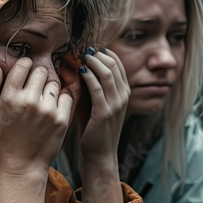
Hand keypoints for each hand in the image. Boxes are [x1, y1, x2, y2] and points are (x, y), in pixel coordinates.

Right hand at [0, 57, 72, 178]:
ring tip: (42, 100)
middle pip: (41, 71)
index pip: (24, 64)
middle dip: (37, 75)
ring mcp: (48, 110)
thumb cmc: (2, 140)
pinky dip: (61, 99)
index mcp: (10, 98)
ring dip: (49, 88)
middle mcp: (30, 101)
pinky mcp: (62, 120)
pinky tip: (52, 107)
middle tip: (34, 87)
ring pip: (54, 83)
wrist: (22, 166)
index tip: (25, 71)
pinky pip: (67, 97)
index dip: (25, 65)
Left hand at [77, 47, 129, 202]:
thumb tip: (78, 64)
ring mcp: (116, 104)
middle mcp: (123, 96)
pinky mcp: (105, 112)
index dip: (103, 52)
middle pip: (112, 64)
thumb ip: (92, 86)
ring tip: (79, 56)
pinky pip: (96, 87)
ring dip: (91, 61)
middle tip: (82, 49)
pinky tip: (78, 70)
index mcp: (124, 92)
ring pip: (106, 72)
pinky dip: (87, 75)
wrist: (100, 154)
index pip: (117, 63)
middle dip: (96, 54)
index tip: (88, 48)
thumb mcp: (97, 103)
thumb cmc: (94, 129)